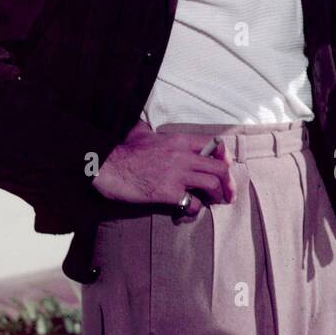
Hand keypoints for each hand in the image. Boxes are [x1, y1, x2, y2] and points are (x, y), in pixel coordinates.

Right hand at [93, 121, 235, 217]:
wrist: (107, 166)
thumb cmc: (121, 150)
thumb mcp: (140, 132)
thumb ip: (150, 129)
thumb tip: (145, 125)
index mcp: (177, 140)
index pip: (214, 144)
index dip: (224, 156)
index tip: (225, 166)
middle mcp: (182, 155)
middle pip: (219, 167)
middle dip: (229, 183)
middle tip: (229, 194)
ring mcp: (176, 174)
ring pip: (212, 184)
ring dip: (217, 196)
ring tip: (214, 202)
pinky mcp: (168, 192)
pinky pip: (194, 203)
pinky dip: (196, 209)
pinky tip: (189, 210)